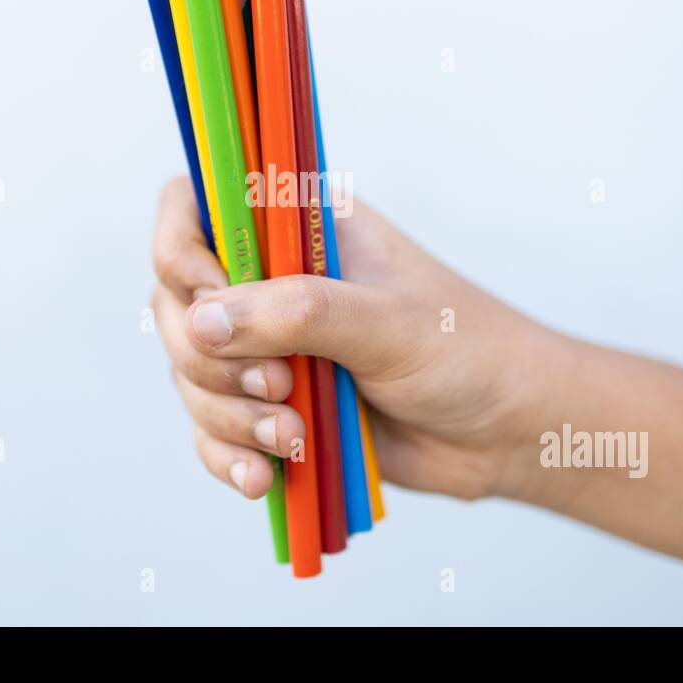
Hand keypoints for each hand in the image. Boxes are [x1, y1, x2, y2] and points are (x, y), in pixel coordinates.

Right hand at [149, 177, 561, 501]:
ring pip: (191, 374)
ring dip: (228, 416)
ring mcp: (268, 346)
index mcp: (300, 226)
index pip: (198, 204)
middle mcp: (272, 279)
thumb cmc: (466, 351)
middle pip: (178, 303)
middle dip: (212, 358)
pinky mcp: (272, 407)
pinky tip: (263, 477)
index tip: (216, 301)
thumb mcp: (387, 323)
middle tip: (279, 386)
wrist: (505, 432)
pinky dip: (227, 456)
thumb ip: (296, 313)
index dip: (183, 252)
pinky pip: (211, 431)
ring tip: (292, 439)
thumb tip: (201, 321)